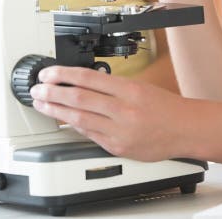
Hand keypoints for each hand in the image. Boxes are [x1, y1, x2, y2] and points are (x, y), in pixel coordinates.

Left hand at [30, 65, 196, 161]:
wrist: (184, 129)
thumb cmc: (164, 107)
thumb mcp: (139, 86)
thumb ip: (111, 86)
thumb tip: (82, 83)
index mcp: (128, 89)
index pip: (88, 78)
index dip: (63, 75)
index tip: (48, 74)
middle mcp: (123, 110)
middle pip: (79, 98)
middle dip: (53, 93)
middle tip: (37, 90)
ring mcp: (119, 131)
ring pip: (79, 119)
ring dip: (56, 111)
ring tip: (42, 105)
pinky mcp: (118, 148)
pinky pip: (90, 135)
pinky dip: (74, 127)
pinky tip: (63, 121)